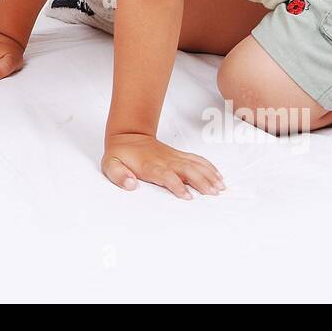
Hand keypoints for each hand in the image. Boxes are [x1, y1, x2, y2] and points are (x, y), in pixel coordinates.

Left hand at [101, 133, 224, 198]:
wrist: (128, 135)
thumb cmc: (119, 154)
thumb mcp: (110, 165)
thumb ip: (119, 175)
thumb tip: (131, 185)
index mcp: (150, 166)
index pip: (166, 175)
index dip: (176, 185)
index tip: (187, 196)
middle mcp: (165, 161)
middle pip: (186, 170)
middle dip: (201, 181)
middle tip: (213, 193)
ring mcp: (173, 157)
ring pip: (194, 164)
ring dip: (208, 175)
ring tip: (220, 187)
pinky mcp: (178, 155)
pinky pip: (196, 159)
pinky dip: (208, 167)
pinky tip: (218, 176)